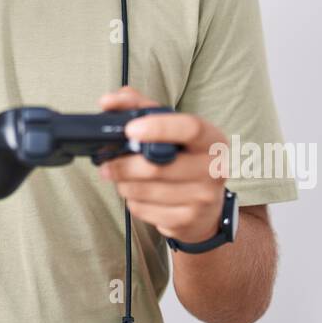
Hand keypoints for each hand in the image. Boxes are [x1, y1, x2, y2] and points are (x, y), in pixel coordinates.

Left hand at [97, 86, 229, 245]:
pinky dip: (132, 201)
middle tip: (107, 163)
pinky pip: (145, 210)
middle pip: (157, 166)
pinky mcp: (187, 221)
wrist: (206, 206)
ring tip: (121, 177)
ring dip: (124, 183)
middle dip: (124, 165)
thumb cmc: (183, 158)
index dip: (158, 127)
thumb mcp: (170, 128)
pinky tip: (137, 195)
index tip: (130, 129)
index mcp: (212, 139)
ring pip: (146, 191)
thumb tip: (108, 101)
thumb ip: (140, 107)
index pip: (189, 128)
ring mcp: (203, 198)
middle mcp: (214, 169)